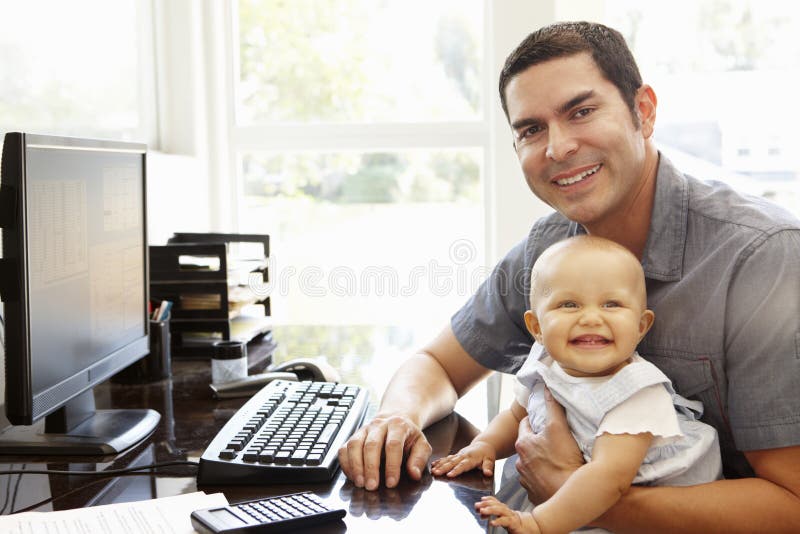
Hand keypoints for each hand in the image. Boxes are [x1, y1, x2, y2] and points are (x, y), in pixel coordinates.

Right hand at [339, 413, 431, 490]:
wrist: (396, 418)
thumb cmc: (408, 435)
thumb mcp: (421, 444)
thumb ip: (420, 459)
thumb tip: (414, 474)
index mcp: (398, 425)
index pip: (393, 445)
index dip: (392, 465)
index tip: (391, 483)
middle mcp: (378, 425)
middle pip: (371, 445)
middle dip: (371, 467)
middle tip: (372, 486)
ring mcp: (364, 430)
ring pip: (354, 445)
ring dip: (356, 466)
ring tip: (360, 483)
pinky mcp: (354, 436)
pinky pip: (344, 448)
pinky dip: (345, 463)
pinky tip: (352, 476)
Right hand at [430, 440, 495, 477]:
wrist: (483, 444)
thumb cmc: (487, 454)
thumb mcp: (490, 460)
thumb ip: (488, 467)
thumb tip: (488, 473)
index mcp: (471, 458)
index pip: (463, 465)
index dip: (456, 470)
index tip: (449, 475)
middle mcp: (463, 456)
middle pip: (452, 462)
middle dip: (443, 468)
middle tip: (436, 473)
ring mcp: (458, 455)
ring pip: (448, 460)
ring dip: (439, 465)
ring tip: (432, 470)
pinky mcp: (456, 455)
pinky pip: (447, 458)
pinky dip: (440, 461)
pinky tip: (433, 464)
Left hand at [475, 496, 540, 533]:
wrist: (529, 529)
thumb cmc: (514, 524)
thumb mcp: (502, 518)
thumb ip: (492, 515)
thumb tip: (481, 513)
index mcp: (504, 509)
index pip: (496, 501)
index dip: (488, 499)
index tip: (481, 499)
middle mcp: (507, 511)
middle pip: (496, 504)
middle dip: (486, 504)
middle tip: (477, 506)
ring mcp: (511, 516)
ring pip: (501, 510)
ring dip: (491, 510)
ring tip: (482, 511)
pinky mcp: (514, 524)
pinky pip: (506, 521)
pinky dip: (498, 521)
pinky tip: (492, 522)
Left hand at [516, 387, 583, 504]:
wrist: (570, 495)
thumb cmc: (564, 461)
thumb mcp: (559, 427)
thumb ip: (552, 406)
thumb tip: (546, 388)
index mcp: (523, 444)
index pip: (526, 425)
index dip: (537, 421)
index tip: (547, 422)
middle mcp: (520, 462)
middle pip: (528, 445)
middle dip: (539, 442)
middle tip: (555, 441)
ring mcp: (526, 480)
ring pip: (532, 464)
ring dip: (540, 461)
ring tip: (557, 460)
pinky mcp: (533, 494)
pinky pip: (537, 481)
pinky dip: (544, 478)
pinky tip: (556, 476)